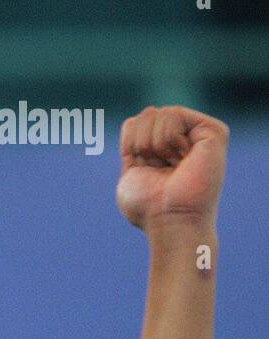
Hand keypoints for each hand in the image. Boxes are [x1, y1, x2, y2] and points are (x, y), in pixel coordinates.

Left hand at [115, 106, 227, 232]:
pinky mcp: (212, 131)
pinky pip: (173, 114)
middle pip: (147, 115)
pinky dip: (167, 138)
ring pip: (159, 113)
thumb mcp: (129, 174)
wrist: (169, 220)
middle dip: (141, 144)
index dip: (131, 146)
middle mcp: (184, 140)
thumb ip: (130, 145)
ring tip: (171, 166)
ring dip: (154, 144)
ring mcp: (199, 134)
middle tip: (158, 170)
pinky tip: (181, 157)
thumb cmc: (148, 209)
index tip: (144, 171)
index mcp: (165, 151)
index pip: (136, 125)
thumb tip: (132, 121)